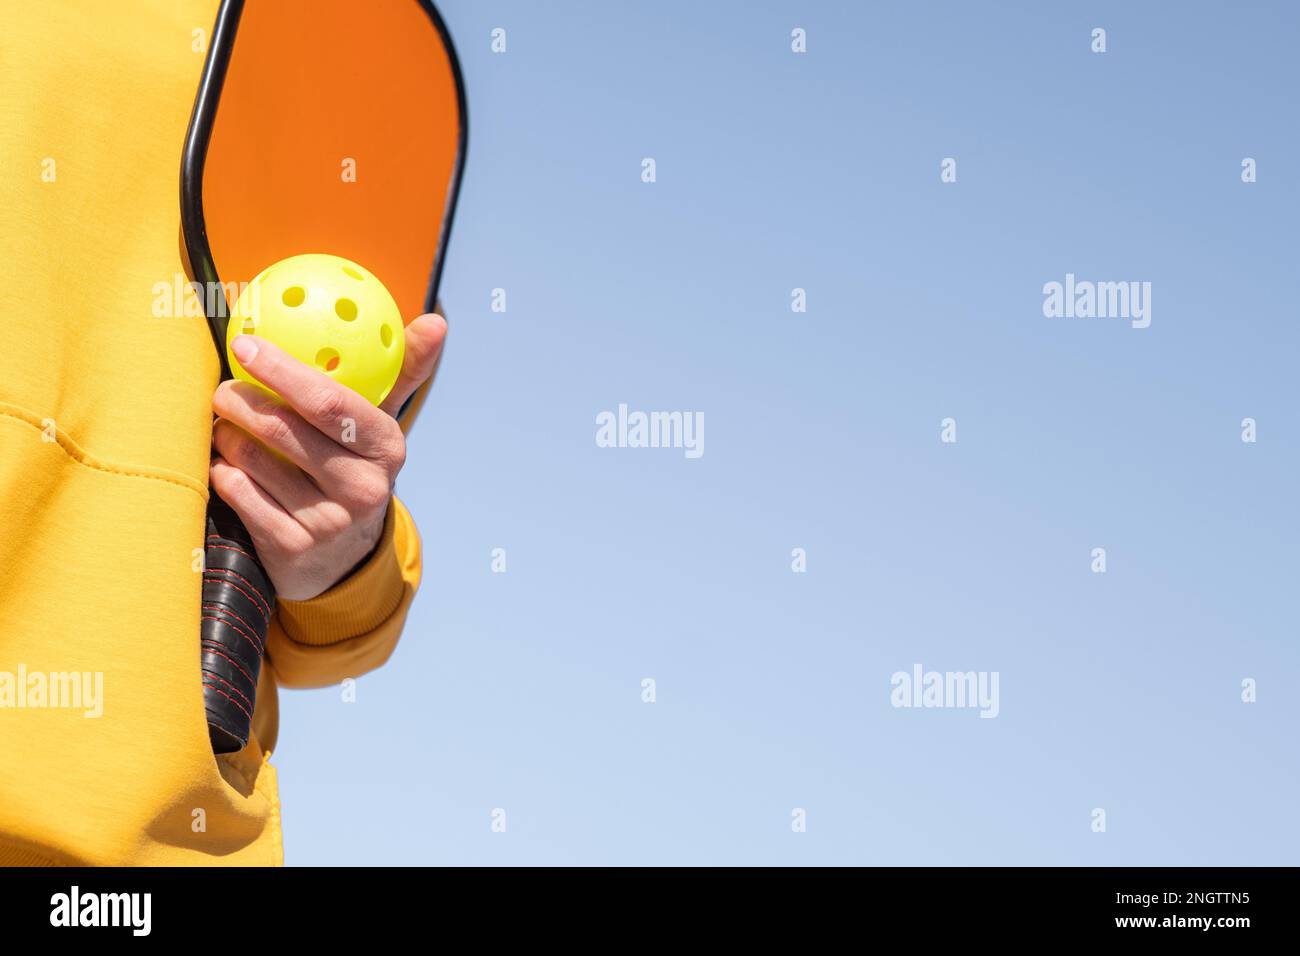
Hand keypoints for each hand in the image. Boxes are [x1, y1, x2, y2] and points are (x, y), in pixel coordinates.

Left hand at [210, 311, 445, 599]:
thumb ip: (403, 370)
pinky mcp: (292, 547)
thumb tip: (436, 321)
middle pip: (284, 429)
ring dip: (228, 434)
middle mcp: (363, 488)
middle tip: (223, 386)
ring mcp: (328, 522)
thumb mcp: (380, 425)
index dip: (283, 370)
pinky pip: (238, 493)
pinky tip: (225, 462)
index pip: (331, 402)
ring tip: (225, 424)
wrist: (344, 557)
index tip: (247, 344)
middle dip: (242, 400)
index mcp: (387, 447)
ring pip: (253, 460)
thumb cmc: (355, 466)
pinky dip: (223, 471)